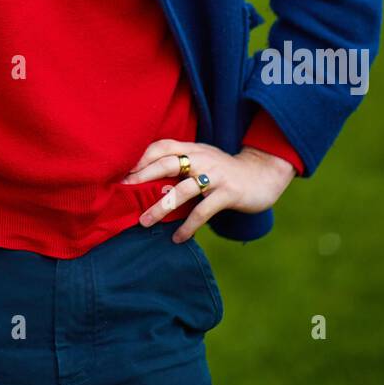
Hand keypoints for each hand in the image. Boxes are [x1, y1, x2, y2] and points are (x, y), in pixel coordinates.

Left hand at [120, 139, 295, 242]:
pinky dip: (188, 226)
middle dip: (143, 176)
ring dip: (160, 207)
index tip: (122, 171)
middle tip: (123, 190)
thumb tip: (146, 178)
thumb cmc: (224, 170)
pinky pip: (203, 211)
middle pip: (167, 163)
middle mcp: (202, 159)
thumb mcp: (202, 159)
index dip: (142, 157)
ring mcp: (215, 176)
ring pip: (182, 190)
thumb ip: (180, 163)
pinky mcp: (227, 194)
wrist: (262, 175)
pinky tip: (177, 238)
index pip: (162, 146)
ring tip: (144, 222)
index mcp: (193, 149)